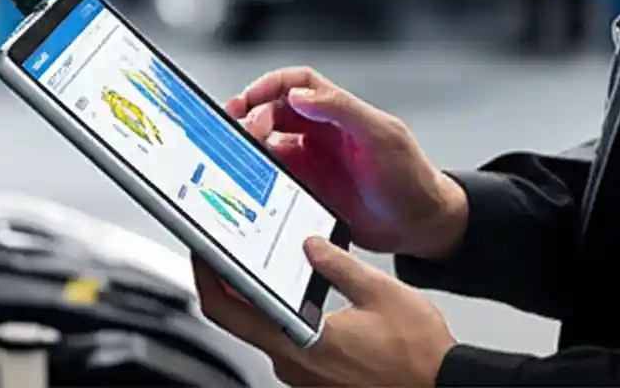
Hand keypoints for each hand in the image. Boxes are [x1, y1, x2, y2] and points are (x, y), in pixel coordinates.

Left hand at [194, 238, 455, 386]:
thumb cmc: (419, 355)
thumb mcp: (381, 292)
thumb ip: (338, 265)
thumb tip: (311, 245)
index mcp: (299, 341)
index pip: (228, 310)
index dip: (206, 277)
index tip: (201, 251)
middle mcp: (293, 366)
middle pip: (243, 321)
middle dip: (235, 284)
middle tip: (231, 250)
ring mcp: (304, 378)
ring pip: (269, 332)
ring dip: (267, 302)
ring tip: (274, 266)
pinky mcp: (318, 382)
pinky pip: (291, 346)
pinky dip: (289, 319)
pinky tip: (306, 299)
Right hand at [227, 67, 466, 258]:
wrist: (420, 226)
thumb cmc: (411, 177)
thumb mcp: (381, 135)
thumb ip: (341, 109)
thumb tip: (301, 94)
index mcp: (338, 111)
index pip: (295, 84)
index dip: (267, 86)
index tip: (247, 99)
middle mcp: (320, 132)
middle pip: (272, 111)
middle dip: (251, 117)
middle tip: (244, 134)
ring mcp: (311, 161)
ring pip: (267, 143)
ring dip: (251, 146)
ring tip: (244, 157)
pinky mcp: (306, 189)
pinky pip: (272, 176)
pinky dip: (257, 175)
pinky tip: (253, 181)